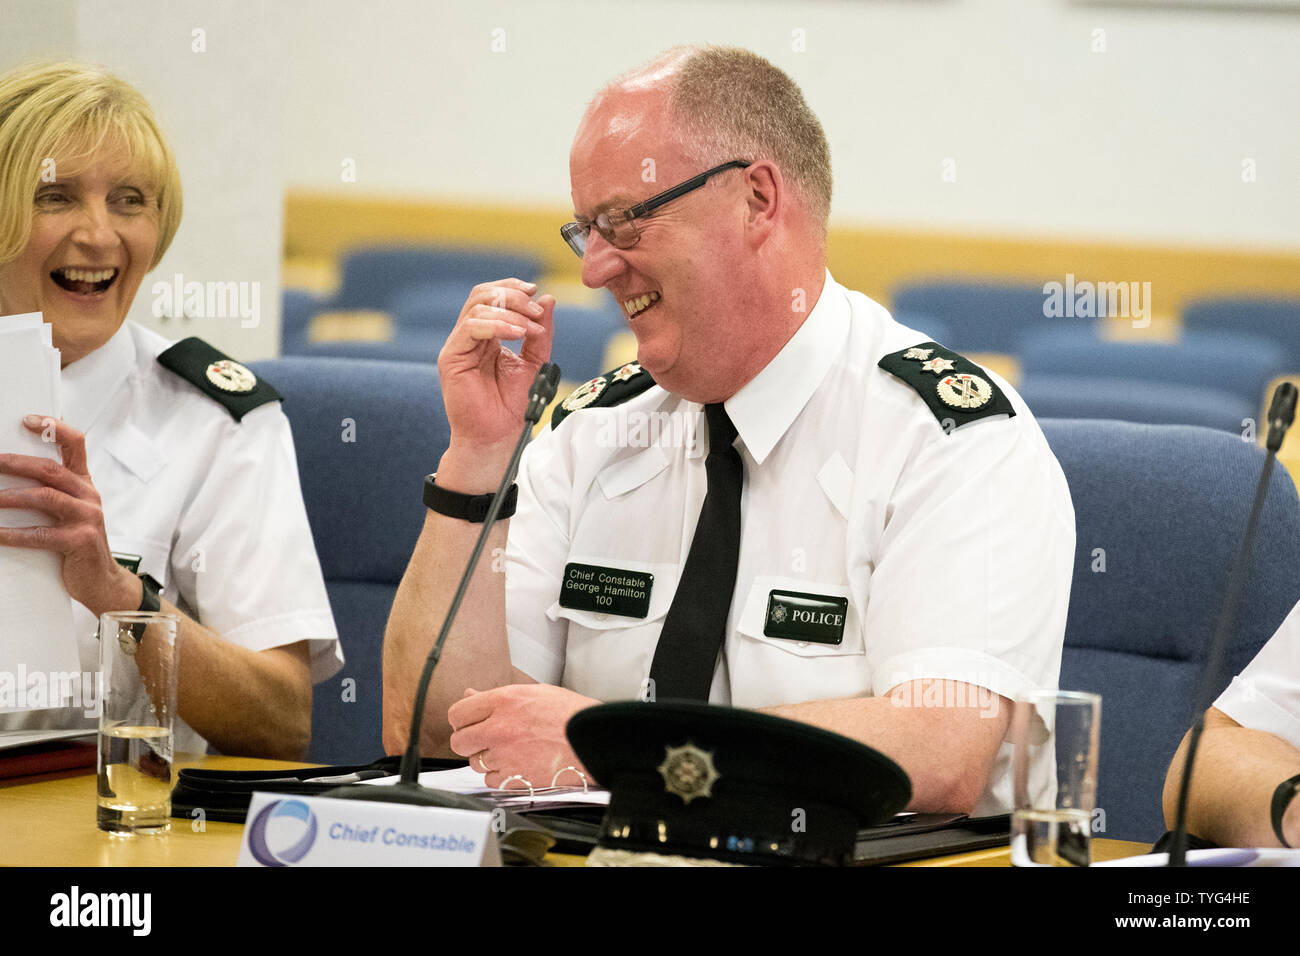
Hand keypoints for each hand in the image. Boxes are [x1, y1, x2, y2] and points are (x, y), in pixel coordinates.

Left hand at [0, 414, 139, 615]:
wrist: (103, 581)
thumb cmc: (79, 544)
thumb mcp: (71, 511)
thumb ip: (52, 491)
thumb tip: (9, 477)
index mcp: (85, 483)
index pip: (75, 443)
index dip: (54, 427)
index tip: (27, 420)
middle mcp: (89, 495)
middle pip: (50, 468)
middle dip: (14, 463)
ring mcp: (87, 517)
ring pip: (44, 496)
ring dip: (10, 497)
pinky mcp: (80, 541)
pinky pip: (41, 534)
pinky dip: (13, 534)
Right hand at [437, 279, 554, 456]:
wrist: (498, 436)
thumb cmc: (512, 406)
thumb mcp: (535, 362)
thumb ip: (540, 333)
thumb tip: (548, 299)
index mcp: (487, 334)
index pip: (493, 297)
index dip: (513, 288)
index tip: (537, 293)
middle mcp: (470, 337)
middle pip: (483, 295)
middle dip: (513, 296)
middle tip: (536, 310)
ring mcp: (458, 346)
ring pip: (477, 308)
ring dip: (510, 312)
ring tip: (531, 328)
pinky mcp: (451, 358)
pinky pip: (470, 328)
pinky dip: (496, 325)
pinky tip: (517, 334)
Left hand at [447, 683, 598, 788]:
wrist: (594, 740)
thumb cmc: (571, 715)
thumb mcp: (534, 693)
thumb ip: (497, 697)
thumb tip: (471, 695)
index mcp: (504, 700)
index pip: (457, 713)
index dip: (462, 721)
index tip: (469, 724)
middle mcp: (500, 727)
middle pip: (459, 741)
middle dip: (468, 741)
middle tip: (483, 739)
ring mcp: (506, 755)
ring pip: (475, 763)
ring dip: (487, 759)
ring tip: (511, 751)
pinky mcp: (514, 778)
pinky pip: (491, 781)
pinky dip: (500, 776)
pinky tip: (518, 764)